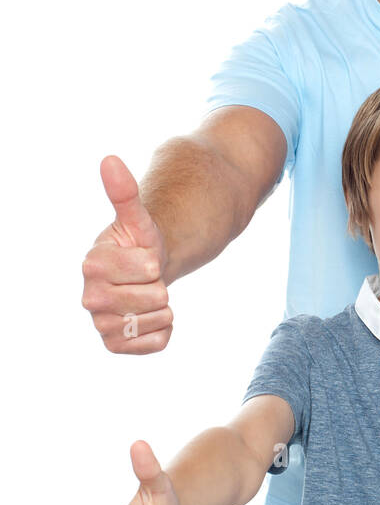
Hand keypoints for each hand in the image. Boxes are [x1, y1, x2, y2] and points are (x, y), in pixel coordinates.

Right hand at [81, 155, 172, 352]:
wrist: (142, 275)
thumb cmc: (138, 244)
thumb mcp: (138, 218)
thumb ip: (124, 193)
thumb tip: (109, 159)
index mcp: (92, 263)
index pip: (148, 267)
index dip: (155, 261)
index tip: (144, 256)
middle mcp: (90, 297)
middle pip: (153, 297)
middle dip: (161, 284)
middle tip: (148, 279)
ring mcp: (101, 323)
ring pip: (155, 320)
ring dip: (163, 308)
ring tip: (148, 296)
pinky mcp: (115, 344)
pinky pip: (157, 343)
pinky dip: (163, 330)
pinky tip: (151, 316)